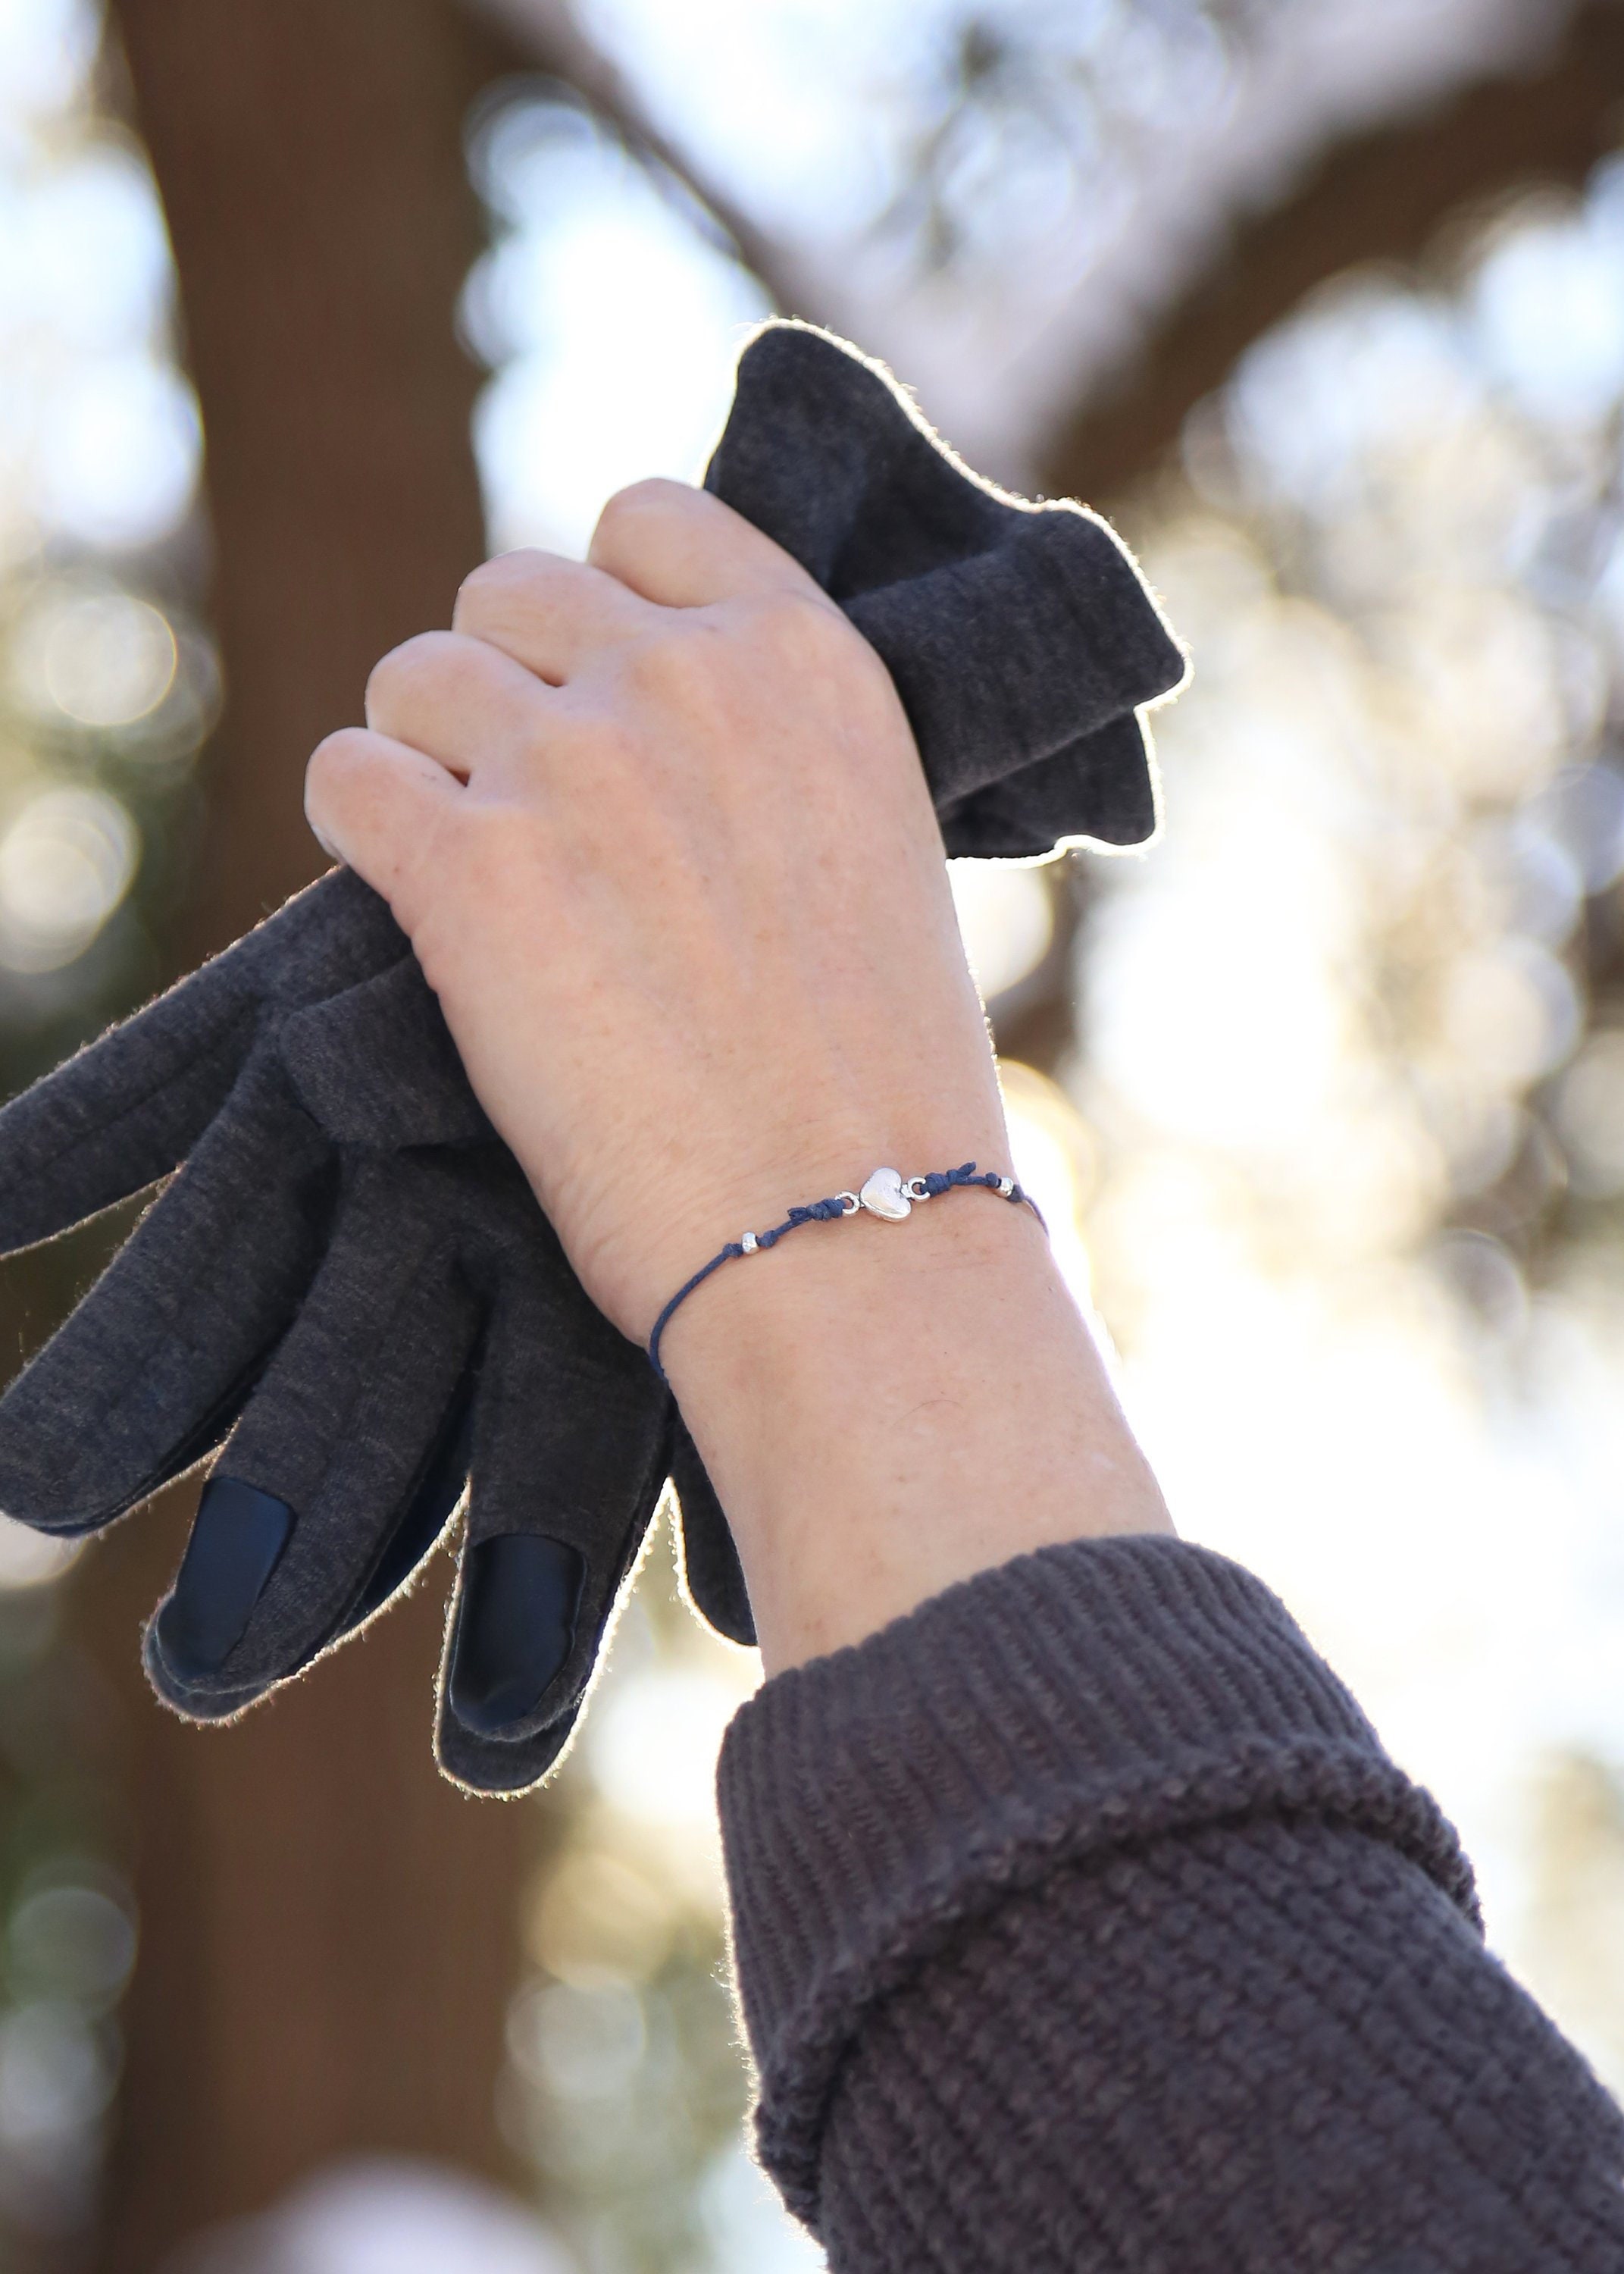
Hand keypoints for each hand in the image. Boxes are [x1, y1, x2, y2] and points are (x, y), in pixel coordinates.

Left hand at [305, 480, 1005, 1348]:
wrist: (852, 1228)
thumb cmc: (877, 1079)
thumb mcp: (871, 845)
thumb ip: (767, 747)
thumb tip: (644, 712)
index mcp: (810, 657)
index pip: (644, 518)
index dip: (600, 602)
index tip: (596, 687)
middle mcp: (686, 678)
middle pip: (506, 591)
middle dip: (504, 687)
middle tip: (531, 808)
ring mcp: (572, 763)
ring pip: (411, 674)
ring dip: (426, 757)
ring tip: (475, 865)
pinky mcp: (469, 870)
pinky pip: (346, 775)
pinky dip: (362, 830)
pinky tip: (414, 899)